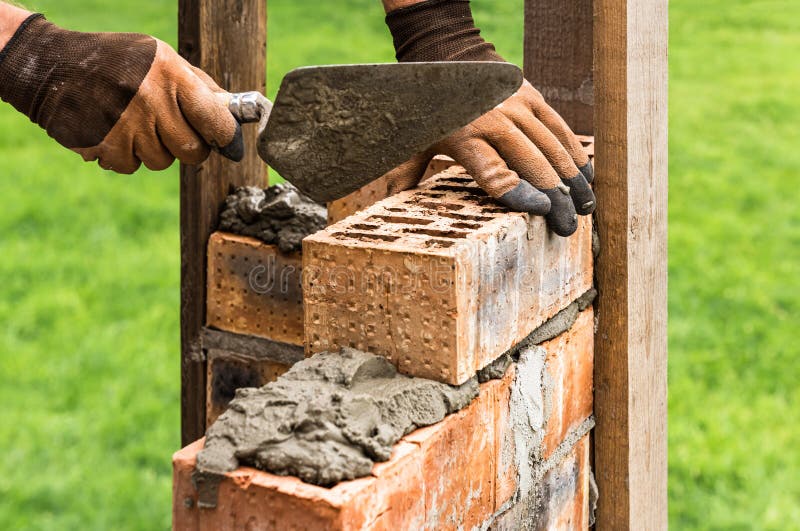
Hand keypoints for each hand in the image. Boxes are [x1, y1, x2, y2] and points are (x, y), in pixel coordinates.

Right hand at [0, 14, 241, 173]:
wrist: (53, 66)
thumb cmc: (119, 62)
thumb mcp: (161, 59)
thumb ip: (198, 86)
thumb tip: (232, 113)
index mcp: (171, 75)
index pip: (215, 120)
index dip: (226, 138)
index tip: (230, 145)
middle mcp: (151, 99)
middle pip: (192, 151)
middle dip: (189, 149)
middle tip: (174, 133)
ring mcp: (126, 124)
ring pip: (162, 162)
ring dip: (153, 150)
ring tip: (135, 123)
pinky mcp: (104, 145)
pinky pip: (131, 166)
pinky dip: (126, 156)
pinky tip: (114, 132)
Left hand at [384, 0, 593, 235]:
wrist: (449, 54)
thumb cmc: (431, 109)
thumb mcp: (415, 141)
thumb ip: (405, 175)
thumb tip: (386, 207)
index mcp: (464, 138)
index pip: (496, 173)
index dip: (521, 193)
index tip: (543, 211)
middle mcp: (495, 122)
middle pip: (533, 165)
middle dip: (556, 199)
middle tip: (568, 227)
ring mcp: (518, 107)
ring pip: (554, 148)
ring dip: (574, 180)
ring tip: (586, 208)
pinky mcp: (533, 96)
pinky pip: (561, 129)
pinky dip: (575, 153)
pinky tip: (587, 178)